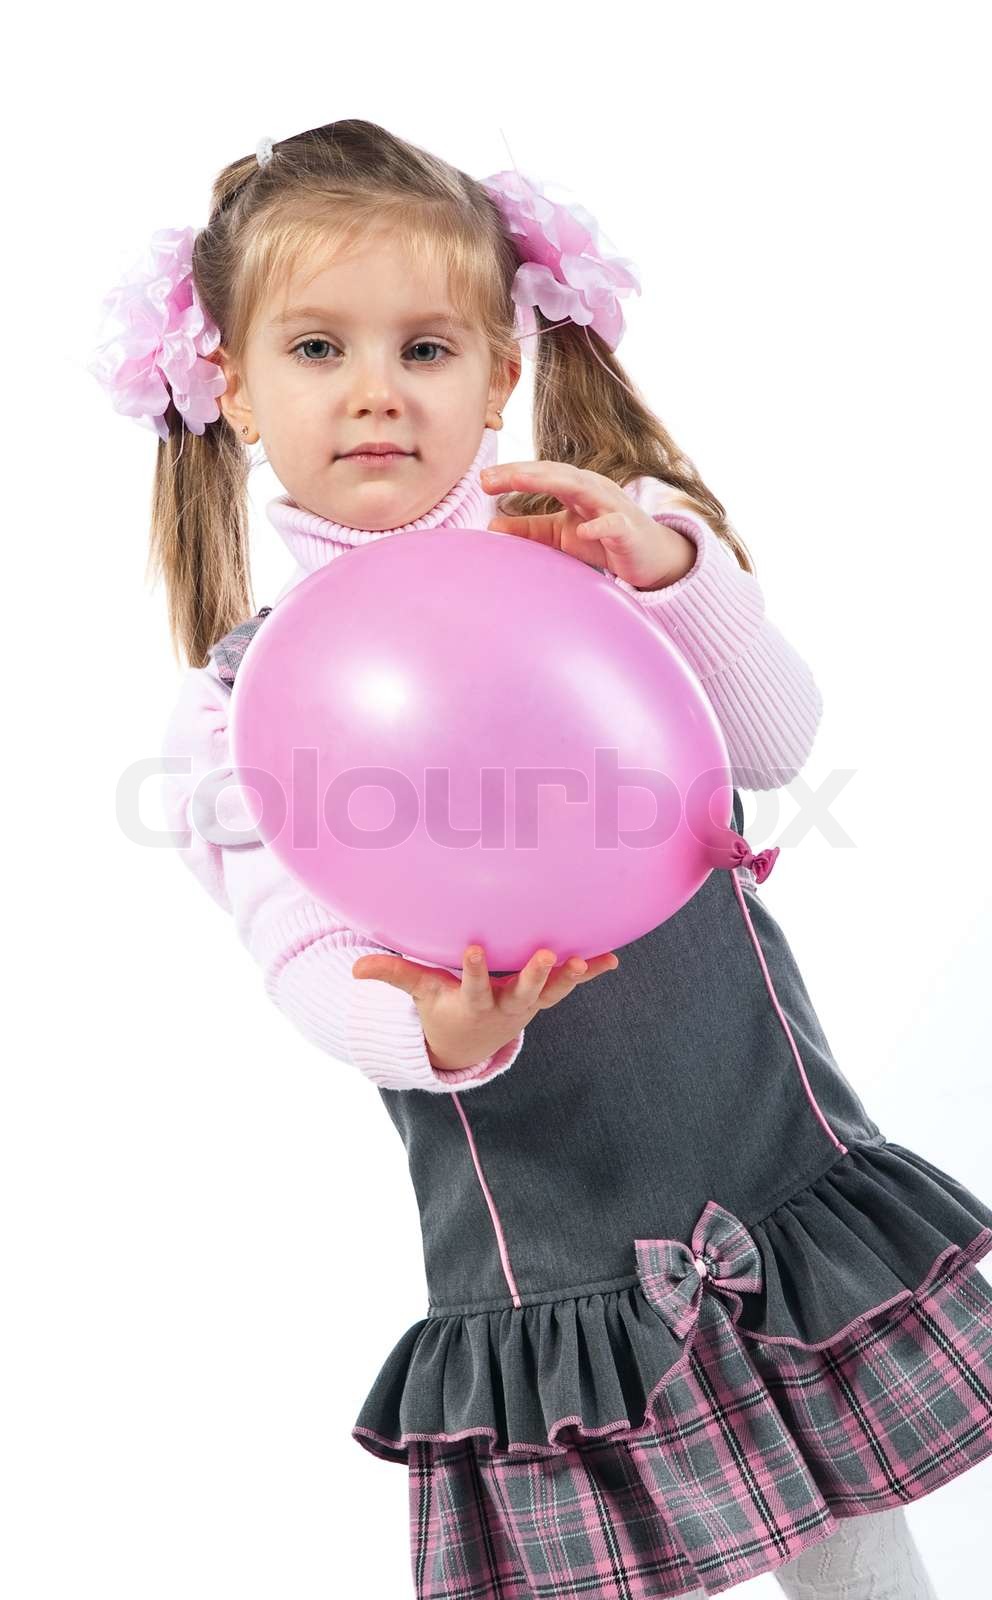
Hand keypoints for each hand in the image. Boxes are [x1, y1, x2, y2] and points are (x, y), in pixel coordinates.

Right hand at [352, 944, 619, 1073]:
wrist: (469, 1040)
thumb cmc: (442, 1005)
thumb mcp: (419, 993)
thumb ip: (392, 975)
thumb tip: (353, 970)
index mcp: (472, 1001)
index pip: (472, 986)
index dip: (473, 970)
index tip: (472, 948)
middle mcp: (504, 1004)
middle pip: (522, 992)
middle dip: (534, 976)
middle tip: (547, 956)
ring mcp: (528, 1002)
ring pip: (551, 992)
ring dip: (569, 978)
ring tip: (584, 961)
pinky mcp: (544, 997)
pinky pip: (570, 986)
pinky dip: (591, 973)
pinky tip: (613, 958)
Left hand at [480, 460, 692, 590]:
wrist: (649, 558)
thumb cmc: (604, 540)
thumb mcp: (560, 534)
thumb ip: (529, 528)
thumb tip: (491, 526)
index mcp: (576, 487)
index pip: (540, 474)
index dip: (512, 474)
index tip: (482, 479)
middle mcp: (593, 488)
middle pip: (555, 473)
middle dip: (522, 473)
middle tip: (489, 477)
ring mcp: (612, 506)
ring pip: (581, 487)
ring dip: (550, 483)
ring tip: (520, 481)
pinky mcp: (628, 530)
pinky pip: (613, 524)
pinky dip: (598, 526)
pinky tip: (582, 531)